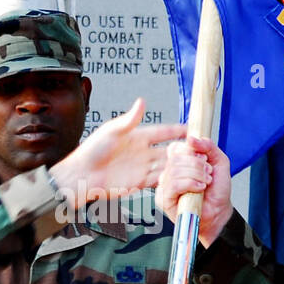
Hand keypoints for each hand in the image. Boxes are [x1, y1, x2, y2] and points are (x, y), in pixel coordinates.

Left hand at [49, 98, 186, 198]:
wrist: (83, 176)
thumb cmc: (92, 151)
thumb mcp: (112, 131)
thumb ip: (130, 119)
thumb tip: (142, 101)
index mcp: (137, 136)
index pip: (163, 132)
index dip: (177, 130)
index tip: (192, 128)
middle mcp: (142, 152)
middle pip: (169, 149)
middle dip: (184, 149)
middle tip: (200, 149)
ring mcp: (142, 167)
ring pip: (167, 165)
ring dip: (180, 165)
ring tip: (196, 164)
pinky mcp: (140, 182)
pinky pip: (160, 180)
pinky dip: (171, 178)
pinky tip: (181, 177)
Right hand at [157, 135, 231, 245]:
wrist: (220, 211)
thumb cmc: (217, 190)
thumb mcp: (219, 162)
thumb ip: (208, 146)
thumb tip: (191, 138)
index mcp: (180, 162)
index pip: (175, 148)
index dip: (191, 151)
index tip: (204, 159)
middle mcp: (170, 172)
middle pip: (176, 158)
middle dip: (197, 165)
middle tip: (208, 173)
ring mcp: (165, 185)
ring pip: (174, 170)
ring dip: (196, 175)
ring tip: (205, 182)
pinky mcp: (164, 199)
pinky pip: (172, 185)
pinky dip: (190, 184)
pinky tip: (199, 188)